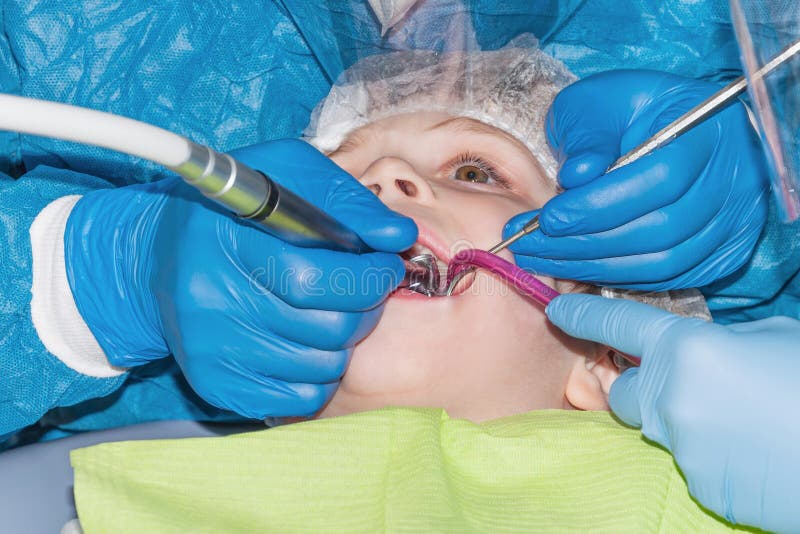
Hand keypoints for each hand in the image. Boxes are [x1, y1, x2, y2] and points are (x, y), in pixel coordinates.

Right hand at [65, 139, 416, 418]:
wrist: (157, 256)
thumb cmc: (237, 209)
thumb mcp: (288, 173)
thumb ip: (347, 201)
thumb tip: (400, 238)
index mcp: (228, 242)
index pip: (317, 279)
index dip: (369, 277)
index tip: (385, 264)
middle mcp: (212, 302)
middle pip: (328, 328)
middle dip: (366, 307)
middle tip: (363, 287)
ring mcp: (211, 350)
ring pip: (323, 366)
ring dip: (345, 339)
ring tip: (331, 309)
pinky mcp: (215, 384)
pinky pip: (301, 399)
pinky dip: (321, 373)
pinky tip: (308, 340)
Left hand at [506, 70, 768, 289]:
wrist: (669, 125)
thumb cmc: (630, 109)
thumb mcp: (601, 100)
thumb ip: (589, 135)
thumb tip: (576, 177)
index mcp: (710, 130)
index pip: (660, 179)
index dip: (601, 205)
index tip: (548, 218)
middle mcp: (735, 181)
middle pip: (662, 229)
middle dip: (586, 243)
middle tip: (529, 246)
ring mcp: (735, 221)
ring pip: (664, 262)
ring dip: (595, 267)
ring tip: (542, 259)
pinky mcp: (722, 251)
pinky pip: (668, 277)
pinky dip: (619, 276)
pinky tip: (577, 267)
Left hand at [547, 293, 799, 531]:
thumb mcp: (774, 336)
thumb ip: (723, 339)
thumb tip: (703, 346)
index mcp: (687, 350)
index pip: (615, 324)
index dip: (582, 313)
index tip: (558, 308)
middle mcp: (671, 399)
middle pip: (627, 393)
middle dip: (645, 386)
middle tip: (689, 383)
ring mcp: (683, 448)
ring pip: (661, 429)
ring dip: (686, 421)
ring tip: (743, 419)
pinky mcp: (702, 487)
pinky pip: (691, 463)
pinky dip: (710, 454)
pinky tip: (752, 449)